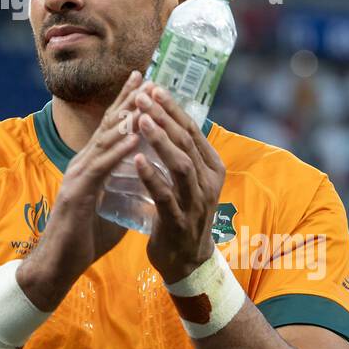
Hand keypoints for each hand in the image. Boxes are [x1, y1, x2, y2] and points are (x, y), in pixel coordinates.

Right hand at [17, 71, 144, 310]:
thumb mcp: (111, 206)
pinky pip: (101, 168)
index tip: (144, 81)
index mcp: (90, 164)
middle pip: (107, 125)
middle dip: (127, 100)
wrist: (58, 265)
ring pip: (104, 141)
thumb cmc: (85, 239)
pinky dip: (118, 151)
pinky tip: (134, 138)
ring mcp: (77, 176)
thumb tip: (147, 181)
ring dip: (126, 118)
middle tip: (145, 77)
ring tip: (145, 99)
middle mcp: (82, 163)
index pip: (111, 127)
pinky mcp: (77, 193)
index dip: (126, 103)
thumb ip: (124, 189)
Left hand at [132, 82, 226, 283]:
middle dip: (164, 116)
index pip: (192, 130)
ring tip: (140, 120)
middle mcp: (208, 182)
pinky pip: (165, 195)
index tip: (153, 87)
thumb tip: (162, 115)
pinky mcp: (178, 222)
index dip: (172, 108)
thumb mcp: (187, 179)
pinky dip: (151, 176)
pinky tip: (136, 160)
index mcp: (211, 167)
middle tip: (143, 96)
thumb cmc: (181, 212)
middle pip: (186, 142)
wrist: (185, 261)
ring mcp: (195, 202)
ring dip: (160, 140)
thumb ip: (180, 152)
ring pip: (180, 164)